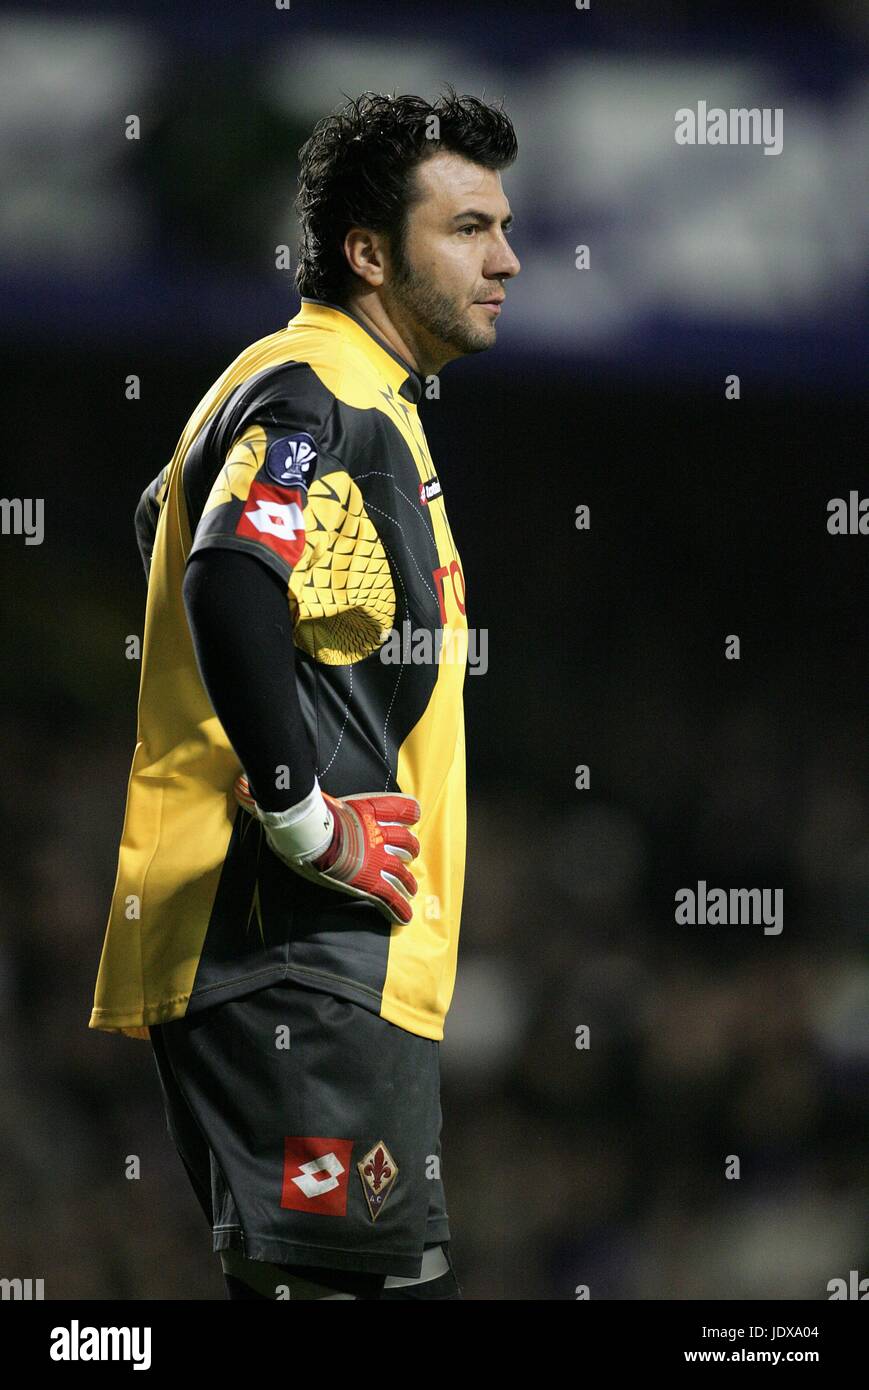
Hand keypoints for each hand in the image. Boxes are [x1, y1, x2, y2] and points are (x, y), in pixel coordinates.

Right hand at [234, 774, 421, 924]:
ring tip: (408, 892)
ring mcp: (376, 859)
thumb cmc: (300, 813)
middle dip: (408, 853)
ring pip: (404, 873)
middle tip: (404, 862)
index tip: (411, 818)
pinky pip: (393, 898)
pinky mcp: (371, 882)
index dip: (408, 813)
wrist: (306, 831)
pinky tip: (403, 919)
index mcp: (365, 811)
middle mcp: (377, 834)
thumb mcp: (297, 800)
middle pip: (407, 843)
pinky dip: (400, 909)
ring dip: (407, 883)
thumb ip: (279, 795)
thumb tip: (241, 784)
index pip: (401, 807)